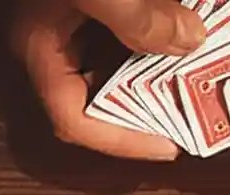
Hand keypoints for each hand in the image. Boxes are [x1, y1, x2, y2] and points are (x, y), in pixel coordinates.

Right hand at [12, 0, 205, 160]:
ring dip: (147, 83)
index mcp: (39, 48)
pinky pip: (117, 41)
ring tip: (189, 90)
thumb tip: (189, 42)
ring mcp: (63, 24)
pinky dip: (147, 49)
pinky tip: (178, 41)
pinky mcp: (82, 6)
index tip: (170, 146)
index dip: (122, 142)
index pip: (74, 121)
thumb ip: (138, 16)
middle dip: (139, 118)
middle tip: (185, 124)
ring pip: (107, 73)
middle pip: (93, 104)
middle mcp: (48, 44)